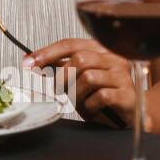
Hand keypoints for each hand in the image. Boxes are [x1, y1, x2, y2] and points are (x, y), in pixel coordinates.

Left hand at [23, 38, 151, 129]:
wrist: (130, 115)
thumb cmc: (102, 96)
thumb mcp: (77, 80)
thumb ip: (59, 68)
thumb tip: (31, 59)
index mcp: (99, 50)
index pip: (69, 44)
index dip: (46, 53)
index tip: (28, 62)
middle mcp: (113, 59)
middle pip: (79, 60)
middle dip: (62, 78)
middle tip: (58, 91)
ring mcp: (123, 76)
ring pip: (88, 77)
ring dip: (77, 94)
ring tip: (80, 101)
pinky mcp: (128, 94)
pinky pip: (101, 96)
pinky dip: (91, 105)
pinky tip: (93, 108)